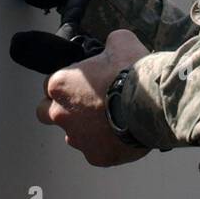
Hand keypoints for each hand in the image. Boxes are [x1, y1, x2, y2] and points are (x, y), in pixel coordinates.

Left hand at [37, 30, 151, 166]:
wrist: (152, 104)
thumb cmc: (132, 73)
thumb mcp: (121, 42)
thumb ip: (110, 43)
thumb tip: (114, 43)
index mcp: (61, 85)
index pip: (49, 84)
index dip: (67, 83)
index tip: (83, 83)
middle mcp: (62, 114)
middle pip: (46, 113)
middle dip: (62, 109)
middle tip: (86, 103)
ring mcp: (79, 138)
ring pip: (73, 135)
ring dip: (86, 128)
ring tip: (110, 119)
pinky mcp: (97, 157)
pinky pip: (96, 151)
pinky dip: (107, 144)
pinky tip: (123, 133)